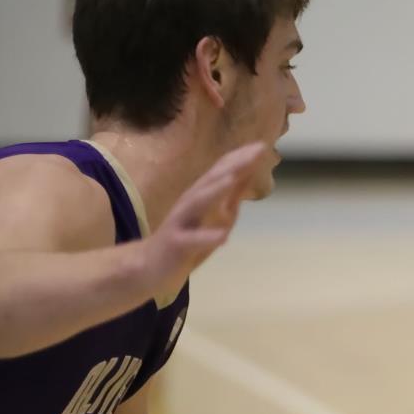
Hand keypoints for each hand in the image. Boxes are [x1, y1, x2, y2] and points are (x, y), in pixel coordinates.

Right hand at [139, 142, 265, 294]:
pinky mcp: (174, 244)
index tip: (263, 145)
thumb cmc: (189, 239)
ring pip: (196, 203)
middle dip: (233, 165)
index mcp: (201, 195)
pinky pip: (191, 240)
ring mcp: (180, 222)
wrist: (151, 268)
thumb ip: (231, 195)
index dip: (240, 158)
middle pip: (210, 180)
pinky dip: (206, 237)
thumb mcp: (216, 215)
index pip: (221, 171)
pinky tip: (223, 237)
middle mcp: (189, 203)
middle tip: (255, 152)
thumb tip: (248, 171)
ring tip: (233, 180)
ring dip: (215, 191)